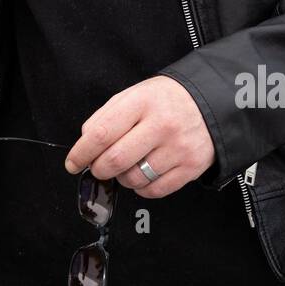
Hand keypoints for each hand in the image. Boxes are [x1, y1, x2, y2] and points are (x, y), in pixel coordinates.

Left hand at [63, 75, 215, 197]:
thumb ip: (107, 115)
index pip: (102, 133)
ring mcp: (178, 148)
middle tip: (99, 167)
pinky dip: (141, 188)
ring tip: (127, 166)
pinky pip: (155, 190)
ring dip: (122, 178)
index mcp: (142, 102)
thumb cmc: (166, 100)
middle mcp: (161, 125)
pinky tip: (143, 174)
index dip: (82, 152)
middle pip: (116, 160)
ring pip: (134, 178)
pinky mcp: (191, 167)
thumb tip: (85, 142)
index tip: (73, 163)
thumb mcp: (135, 94)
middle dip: (99, 169)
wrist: (211, 102)